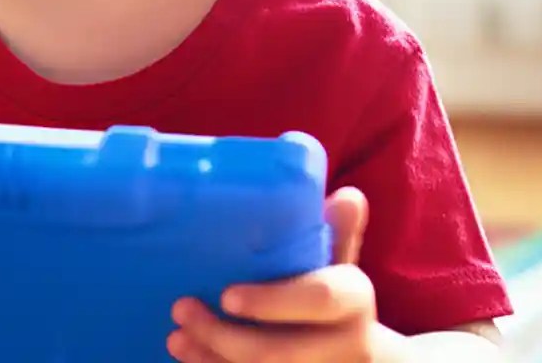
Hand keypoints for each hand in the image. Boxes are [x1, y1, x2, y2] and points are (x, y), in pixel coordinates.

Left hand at [168, 187, 406, 362]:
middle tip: (180, 309)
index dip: (271, 301)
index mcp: (354, 301)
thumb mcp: (341, 266)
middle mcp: (345, 345)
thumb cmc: (337, 300)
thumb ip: (337, 233)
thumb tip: (348, 195)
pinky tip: (190, 359)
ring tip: (176, 337)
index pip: (320, 299)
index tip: (226, 296)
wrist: (365, 358)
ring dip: (210, 360)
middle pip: (278, 352)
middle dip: (222, 337)